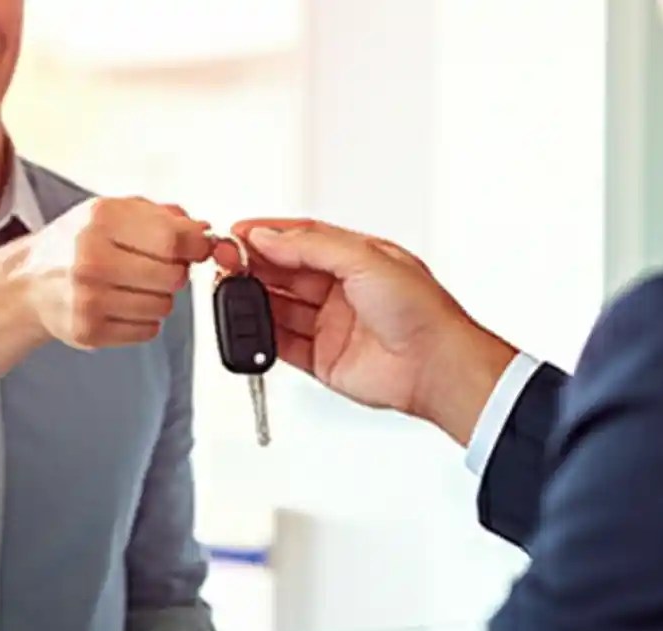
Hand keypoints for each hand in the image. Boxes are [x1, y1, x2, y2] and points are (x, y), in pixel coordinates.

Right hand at [12, 197, 213, 349]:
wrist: (30, 281)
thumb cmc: (77, 243)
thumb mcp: (114, 212)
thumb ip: (163, 216)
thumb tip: (204, 230)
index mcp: (102, 219)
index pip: (173, 239)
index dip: (195, 245)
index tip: (197, 248)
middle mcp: (91, 259)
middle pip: (172, 276)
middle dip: (173, 272)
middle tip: (154, 267)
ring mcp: (88, 299)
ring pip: (164, 306)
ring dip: (158, 298)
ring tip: (132, 286)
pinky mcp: (88, 331)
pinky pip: (148, 331)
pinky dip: (143, 320)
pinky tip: (121, 305)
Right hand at [217, 219, 516, 444]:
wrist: (435, 367)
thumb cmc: (421, 311)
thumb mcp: (367, 259)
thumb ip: (312, 246)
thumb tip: (269, 238)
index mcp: (358, 259)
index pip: (303, 239)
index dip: (270, 234)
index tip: (239, 232)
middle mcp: (343, 291)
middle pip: (287, 272)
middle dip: (255, 264)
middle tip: (226, 259)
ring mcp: (332, 326)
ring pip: (280, 307)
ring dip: (253, 299)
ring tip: (230, 290)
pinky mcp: (323, 360)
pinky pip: (283, 346)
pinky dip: (262, 338)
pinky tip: (247, 328)